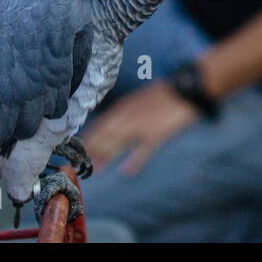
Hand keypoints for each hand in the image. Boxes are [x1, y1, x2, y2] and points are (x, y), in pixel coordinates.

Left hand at [82, 82, 200, 176]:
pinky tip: (126, 172)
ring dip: (106, 156)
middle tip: (79, 163)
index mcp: (124, 107)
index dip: (89, 136)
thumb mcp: (139, 99)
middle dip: (92, 149)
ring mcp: (142, 125)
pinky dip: (134, 161)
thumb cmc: (164, 95)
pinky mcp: (157, 134)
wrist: (185, 89)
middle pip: (106, 135)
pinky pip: (143, 150)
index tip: (76, 148)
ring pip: (119, 142)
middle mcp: (129, 116)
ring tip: (95, 169)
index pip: (101, 123)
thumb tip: (113, 123)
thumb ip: (125, 111)